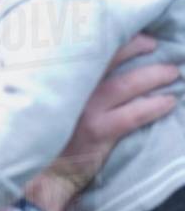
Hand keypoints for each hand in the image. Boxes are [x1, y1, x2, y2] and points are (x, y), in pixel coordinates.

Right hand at [25, 33, 179, 210]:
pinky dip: (154, 106)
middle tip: (154, 46)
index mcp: (58, 80)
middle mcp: (71, 90)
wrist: (40, 175)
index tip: (128, 35)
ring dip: (153, 76)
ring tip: (171, 73)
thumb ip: (60, 87)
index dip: (111, 39)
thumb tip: (86, 70)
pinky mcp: (98, 132)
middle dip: (136, 48)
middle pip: (109, 59)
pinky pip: (133, 114)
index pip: (87, 49)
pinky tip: (169, 102)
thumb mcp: (45, 105)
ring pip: (126, 85)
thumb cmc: (44, 139)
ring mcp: (86, 111)